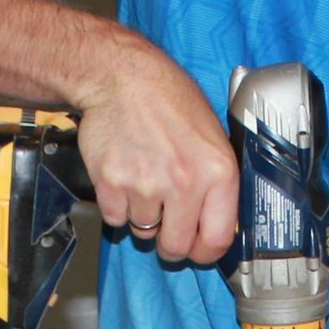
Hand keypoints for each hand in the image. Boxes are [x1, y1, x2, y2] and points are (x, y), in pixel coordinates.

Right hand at [72, 40, 238, 265]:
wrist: (122, 76)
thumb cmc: (170, 100)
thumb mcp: (213, 138)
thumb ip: (217, 184)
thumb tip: (218, 225)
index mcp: (217, 172)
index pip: (216, 241)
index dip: (205, 252)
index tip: (198, 249)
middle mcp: (183, 182)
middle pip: (175, 247)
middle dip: (170, 244)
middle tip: (166, 228)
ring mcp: (145, 184)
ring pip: (143, 230)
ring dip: (142, 215)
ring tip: (144, 180)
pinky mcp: (111, 182)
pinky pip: (115, 217)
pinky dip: (117, 205)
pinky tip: (125, 177)